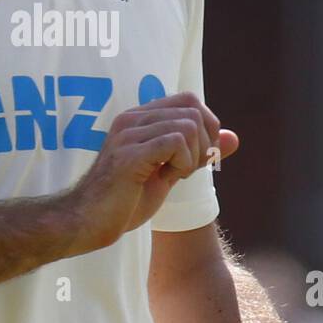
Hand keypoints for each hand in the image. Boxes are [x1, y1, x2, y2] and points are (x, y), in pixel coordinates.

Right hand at [64, 91, 237, 251]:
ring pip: (188, 125)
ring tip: (173, 175)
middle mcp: (132, 119)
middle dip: (204, 143)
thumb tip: (234, 138)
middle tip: (187, 169)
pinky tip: (167, 177)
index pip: (189, 99)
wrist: (88, 223)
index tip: (198, 157)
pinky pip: (176, 141)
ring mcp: (128, 134)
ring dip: (192, 156)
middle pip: (193, 109)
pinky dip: (183, 162)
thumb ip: (199, 152)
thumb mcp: (171, 172)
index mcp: (138, 118)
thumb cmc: (125, 201)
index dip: (206, 126)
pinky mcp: (129, 154)